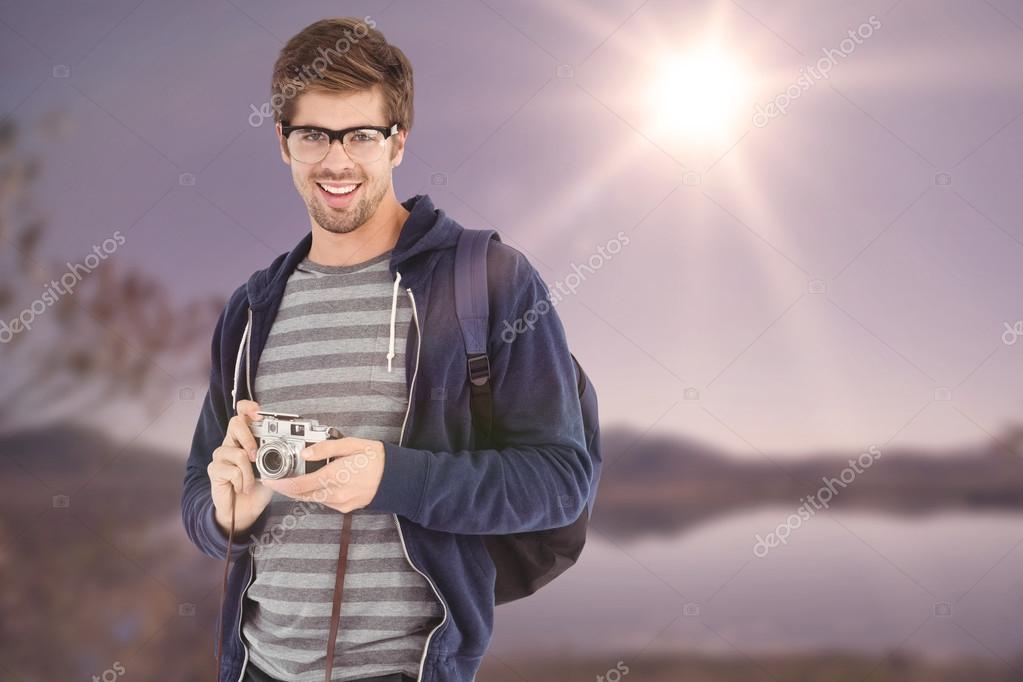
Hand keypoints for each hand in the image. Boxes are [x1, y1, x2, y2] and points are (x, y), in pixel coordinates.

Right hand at [208, 399, 272, 533]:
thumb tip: (295, 447)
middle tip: (255, 455)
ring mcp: (221, 456)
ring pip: (237, 453)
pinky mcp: (215, 470)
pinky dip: (242, 481)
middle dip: (249, 438)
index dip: (248, 407)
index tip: (259, 412)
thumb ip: (279, 456)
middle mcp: (231, 442)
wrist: (245, 510)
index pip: (242, 413)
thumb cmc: (259, 486)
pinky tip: (242, 488)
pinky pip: (232, 471)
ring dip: (249, 472)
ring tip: (251, 482)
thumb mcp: (274, 469)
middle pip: (234, 423)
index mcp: (246, 438)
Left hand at [260, 438, 384, 513]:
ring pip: (312, 498)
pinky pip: (324, 500)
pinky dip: (316, 492)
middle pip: (301, 495)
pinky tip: (318, 482)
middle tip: (276, 479)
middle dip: (286, 488)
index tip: (268, 480)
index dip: (281, 484)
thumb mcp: (353, 444)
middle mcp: (336, 494)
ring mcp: (341, 503)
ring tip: (296, 477)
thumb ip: (327, 447)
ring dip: (301, 490)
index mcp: (335, 476)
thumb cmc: (377, 458)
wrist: (398, 478)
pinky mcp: (345, 507)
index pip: (299, 485)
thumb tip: (306, 452)